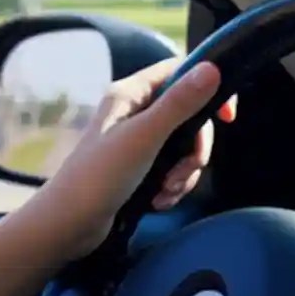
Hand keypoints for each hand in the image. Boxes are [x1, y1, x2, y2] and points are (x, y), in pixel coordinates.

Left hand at [28, 58, 235, 259]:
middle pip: (189, 115)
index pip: (179, 72)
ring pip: (183, 146)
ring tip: (166, 192)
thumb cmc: (99, 177)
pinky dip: (172, 186)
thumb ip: (179, 103)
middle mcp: (134, 112)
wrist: (67, 226)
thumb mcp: (145, 137)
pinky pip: (172, 168)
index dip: (207, 87)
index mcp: (131, 94)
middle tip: (185, 171)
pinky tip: (159, 201)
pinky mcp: (138, 168)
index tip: (227, 117)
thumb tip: (212, 68)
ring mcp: (136, 141)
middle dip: (194, 148)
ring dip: (184, 172)